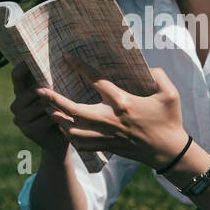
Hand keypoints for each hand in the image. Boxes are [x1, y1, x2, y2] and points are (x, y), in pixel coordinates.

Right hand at [9, 62, 68, 156]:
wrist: (59, 141)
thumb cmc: (59, 112)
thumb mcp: (54, 96)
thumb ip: (50, 82)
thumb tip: (61, 56)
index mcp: (21, 92)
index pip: (17, 75)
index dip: (23, 66)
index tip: (34, 57)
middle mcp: (16, 105)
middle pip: (30, 90)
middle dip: (46, 89)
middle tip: (59, 86)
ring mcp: (20, 119)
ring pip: (40, 104)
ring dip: (54, 103)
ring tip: (66, 102)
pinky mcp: (27, 130)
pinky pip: (45, 118)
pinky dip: (57, 116)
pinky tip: (66, 115)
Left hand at [36, 53, 188, 168]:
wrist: (168, 152)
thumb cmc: (169, 121)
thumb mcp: (170, 94)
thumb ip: (158, 77)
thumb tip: (148, 67)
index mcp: (124, 103)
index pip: (97, 82)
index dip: (80, 68)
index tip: (66, 58)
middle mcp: (111, 120)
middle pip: (75, 110)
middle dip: (54, 100)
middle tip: (39, 91)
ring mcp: (107, 135)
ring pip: (73, 130)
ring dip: (58, 119)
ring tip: (49, 109)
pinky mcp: (107, 146)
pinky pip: (81, 144)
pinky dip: (69, 136)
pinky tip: (64, 128)